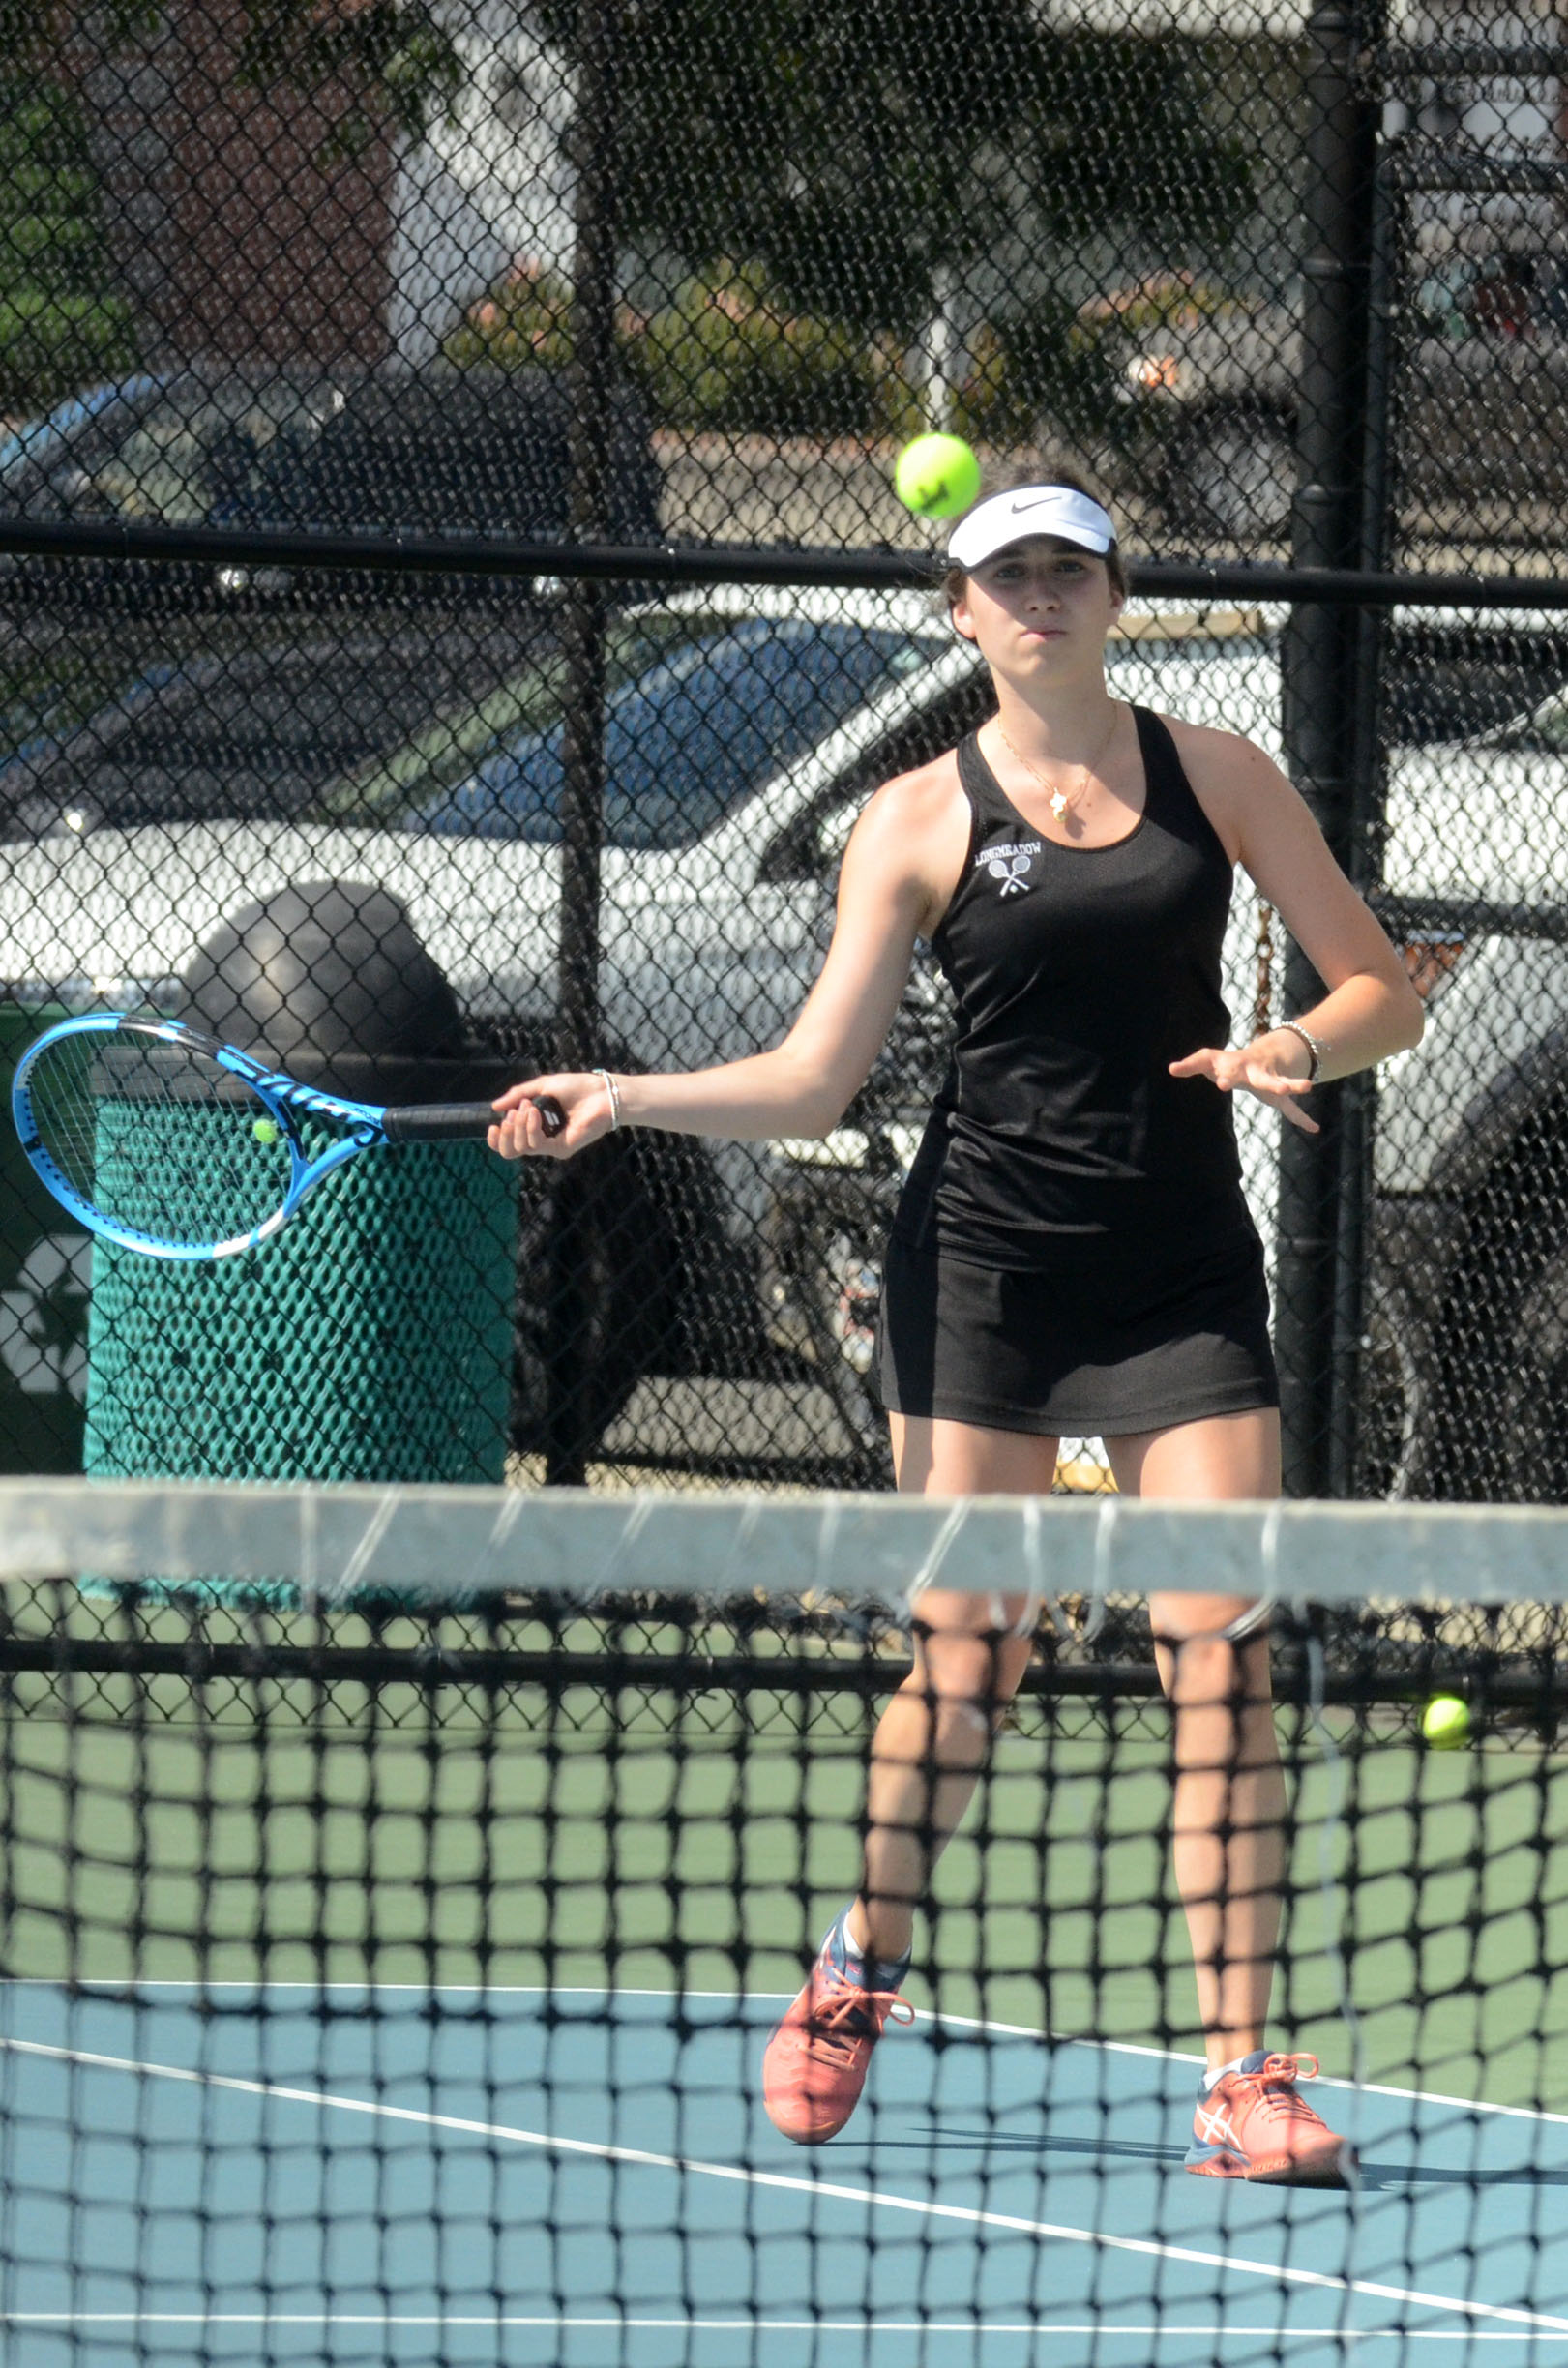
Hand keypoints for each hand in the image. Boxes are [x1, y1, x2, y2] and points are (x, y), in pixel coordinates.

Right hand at [488, 1072, 614, 1158]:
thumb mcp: (542, 1086)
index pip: (510, 1143)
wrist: (601, 1092)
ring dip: (519, 1125)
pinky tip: (534, 1112)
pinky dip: (531, 1127)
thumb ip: (518, 1095)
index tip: (494, 1124)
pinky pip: (537, 1144)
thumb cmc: (577, 1087)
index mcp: (536, 1127)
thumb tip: (495, 1106)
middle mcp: (543, 1139)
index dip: (496, 1139)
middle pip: (511, 1151)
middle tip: (514, 1112)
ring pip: (521, 1148)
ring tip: (528, 1107)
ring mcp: (552, 1146)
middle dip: (506, 1132)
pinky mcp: (562, 1149)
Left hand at [1169, 1034, 1319, 1133]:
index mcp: (1237, 1066)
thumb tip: (1170, 1069)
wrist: (1263, 1055)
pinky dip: (1302, 1119)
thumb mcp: (1209, 1059)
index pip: (1230, 1069)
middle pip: (1262, 1078)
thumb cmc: (1228, 1062)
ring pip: (1283, 1085)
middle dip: (1269, 1082)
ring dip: (1292, 1086)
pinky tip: (1314, 1128)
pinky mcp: (1281, 1094)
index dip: (1226, 1076)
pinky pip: (1293, 1108)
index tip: (1221, 1084)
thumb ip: (1191, 1065)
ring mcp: (1272, 1081)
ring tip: (1307, 1086)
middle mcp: (1256, 1073)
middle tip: (1276, 1087)